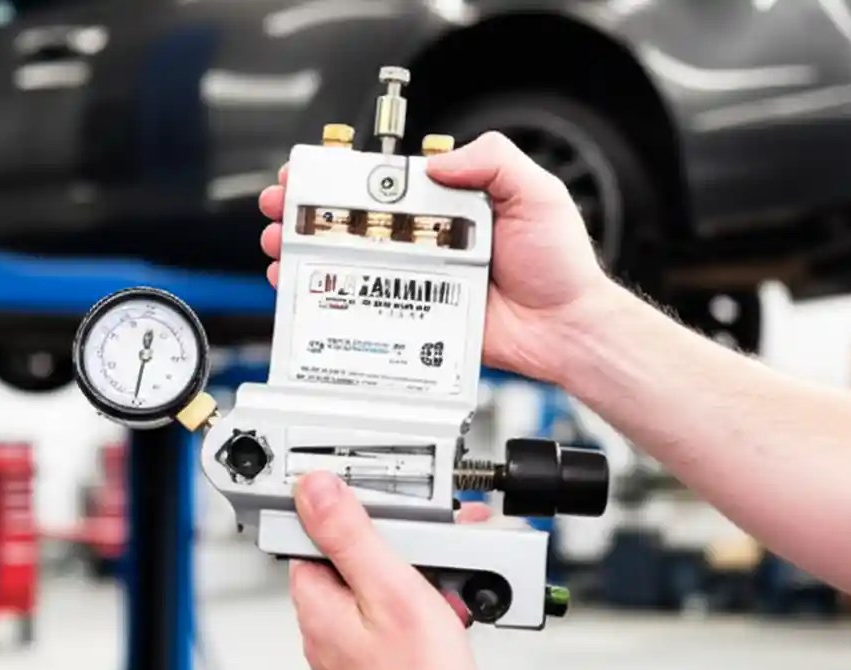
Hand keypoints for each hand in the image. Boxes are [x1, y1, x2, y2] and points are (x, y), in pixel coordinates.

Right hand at [257, 131, 614, 384]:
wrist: (567, 327)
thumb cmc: (559, 265)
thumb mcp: (536, 193)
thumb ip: (492, 161)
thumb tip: (437, 162)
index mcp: (453, 203)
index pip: (388, 184)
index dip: (345, 176)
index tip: (313, 171)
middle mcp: (431, 239)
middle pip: (357, 222)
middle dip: (311, 212)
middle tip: (282, 208)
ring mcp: (421, 278)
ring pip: (354, 263)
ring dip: (310, 252)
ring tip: (283, 245)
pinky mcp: (419, 314)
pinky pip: (369, 306)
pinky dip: (333, 298)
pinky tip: (307, 289)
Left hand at [288, 472, 488, 669]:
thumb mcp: (391, 591)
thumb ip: (351, 536)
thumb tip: (314, 488)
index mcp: (317, 600)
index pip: (313, 529)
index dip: (348, 506)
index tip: (382, 501)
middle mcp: (325, 623)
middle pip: (352, 553)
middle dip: (399, 542)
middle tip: (433, 548)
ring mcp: (349, 642)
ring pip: (378, 581)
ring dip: (417, 573)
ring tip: (446, 584)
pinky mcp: (375, 655)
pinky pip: (392, 610)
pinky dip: (422, 602)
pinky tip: (446, 608)